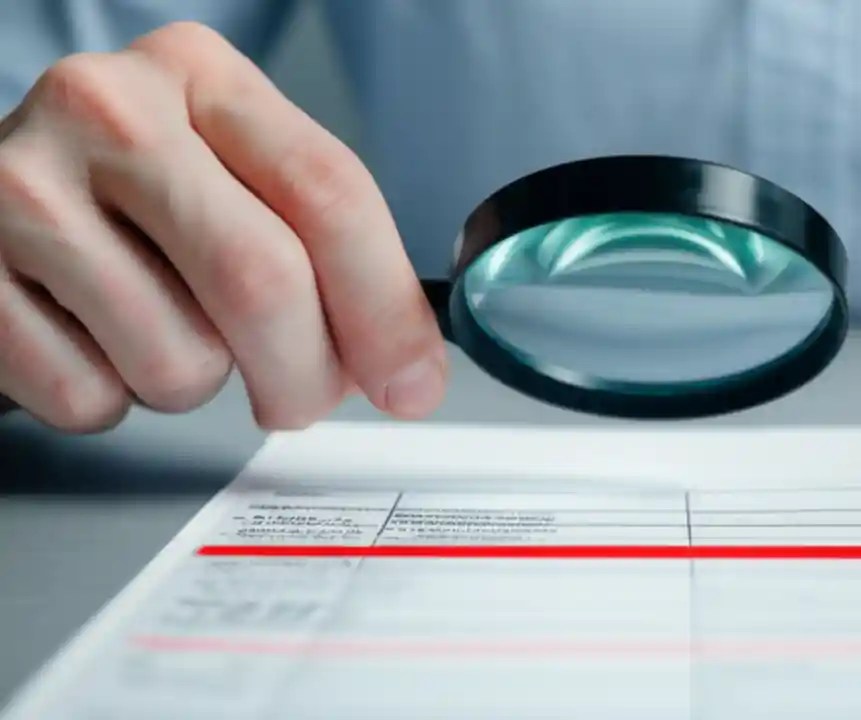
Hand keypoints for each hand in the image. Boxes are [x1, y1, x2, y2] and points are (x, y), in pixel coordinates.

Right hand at [0, 23, 446, 431]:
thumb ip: (321, 242)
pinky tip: (96, 342)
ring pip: (177, 359)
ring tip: (163, 332)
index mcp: (200, 76)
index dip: (385, 307)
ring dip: (196, 384)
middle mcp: (108, 110)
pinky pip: (88, 396)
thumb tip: (405, 364)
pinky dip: (113, 402)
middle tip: (304, 397)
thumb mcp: (231, 168)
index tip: (413, 382)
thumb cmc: (133, 187)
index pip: (328, 191)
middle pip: (262, 278)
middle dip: (307, 374)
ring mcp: (24, 188)